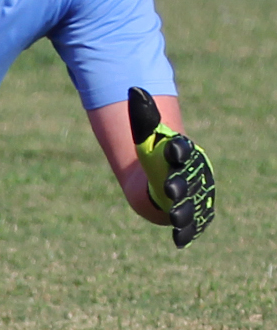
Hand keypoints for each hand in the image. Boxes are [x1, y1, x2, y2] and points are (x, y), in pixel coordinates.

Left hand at [129, 87, 214, 248]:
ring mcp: (196, 197)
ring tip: (174, 215)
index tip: (170, 148)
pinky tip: (178, 239)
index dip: (177, 149)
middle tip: (170, 188)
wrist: (162, 179)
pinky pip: (191, 225)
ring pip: (191, 205)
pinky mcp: (194, 216)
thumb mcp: (146, 136)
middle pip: (188, 180)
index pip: (183, 150)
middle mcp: (195, 177)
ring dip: (184, 211)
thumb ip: (142, 116)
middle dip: (180, 184)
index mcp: (185, 155)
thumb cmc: (156, 155)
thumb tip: (133, 90)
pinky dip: (186, 232)